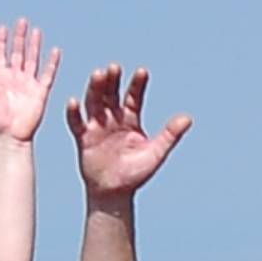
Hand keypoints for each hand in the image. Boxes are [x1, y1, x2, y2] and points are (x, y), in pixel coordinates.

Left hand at [0, 19, 57, 142]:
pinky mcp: (40, 92)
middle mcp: (14, 78)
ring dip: (34, 45)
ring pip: (32, 59)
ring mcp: (28, 84)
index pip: (1, 54)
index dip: (1, 41)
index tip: (2, 28)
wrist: (9, 137)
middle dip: (19, 37)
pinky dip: (52, 62)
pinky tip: (55, 50)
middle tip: (22, 22)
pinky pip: (48, 74)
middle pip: (18, 52)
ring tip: (36, 30)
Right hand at [67, 62, 191, 198]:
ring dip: (95, 89)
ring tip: (98, 74)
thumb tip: (188, 118)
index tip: (143, 71)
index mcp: (131, 120)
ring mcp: (97, 127)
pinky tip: (73, 101)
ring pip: (94, 103)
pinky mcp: (83, 138)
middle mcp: (113, 119)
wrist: (114, 193)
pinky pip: (76, 123)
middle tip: (114, 67)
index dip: (137, 85)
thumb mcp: (156, 153)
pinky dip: (73, 113)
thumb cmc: (136, 173)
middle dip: (112, 81)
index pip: (134, 97)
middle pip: (111, 95)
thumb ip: (170, 135)